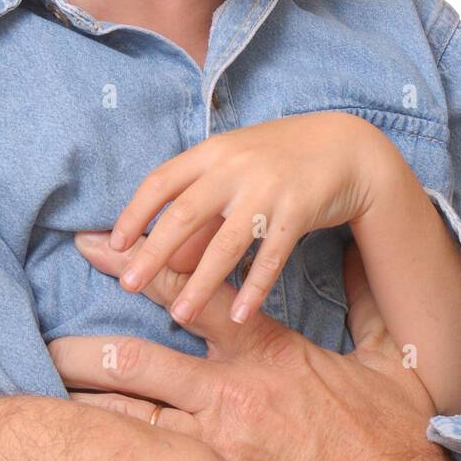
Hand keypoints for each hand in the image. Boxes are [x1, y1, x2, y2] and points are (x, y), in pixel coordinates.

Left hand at [56, 233, 460, 460]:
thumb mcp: (390, 361)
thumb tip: (362, 258)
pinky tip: (75, 453)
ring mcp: (216, 444)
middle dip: (83, 345)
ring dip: (82, 402)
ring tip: (40, 391)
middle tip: (40, 333)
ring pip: (128, 414)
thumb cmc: (394, 441)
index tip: (96, 245)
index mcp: (267, 351)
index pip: (191, 294)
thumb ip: (368, 304)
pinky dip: (108, 454)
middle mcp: (230, 390)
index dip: (139, 265)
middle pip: (135, 357)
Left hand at [109, 111, 399, 325]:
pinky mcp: (299, 208)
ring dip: (200, 282)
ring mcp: (268, 187)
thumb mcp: (235, 173)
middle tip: (127, 284)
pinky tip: (239, 313)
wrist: (347, 146)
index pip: (161, 180)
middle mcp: (235, 166)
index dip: (135, 213)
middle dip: (153, 252)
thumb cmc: (280, 160)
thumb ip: (201, 211)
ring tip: (179, 314)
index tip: (113, 244)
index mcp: (213, 152)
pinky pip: (271, 255)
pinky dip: (254, 286)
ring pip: (226, 241)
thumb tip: (165, 259)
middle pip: (184, 212)